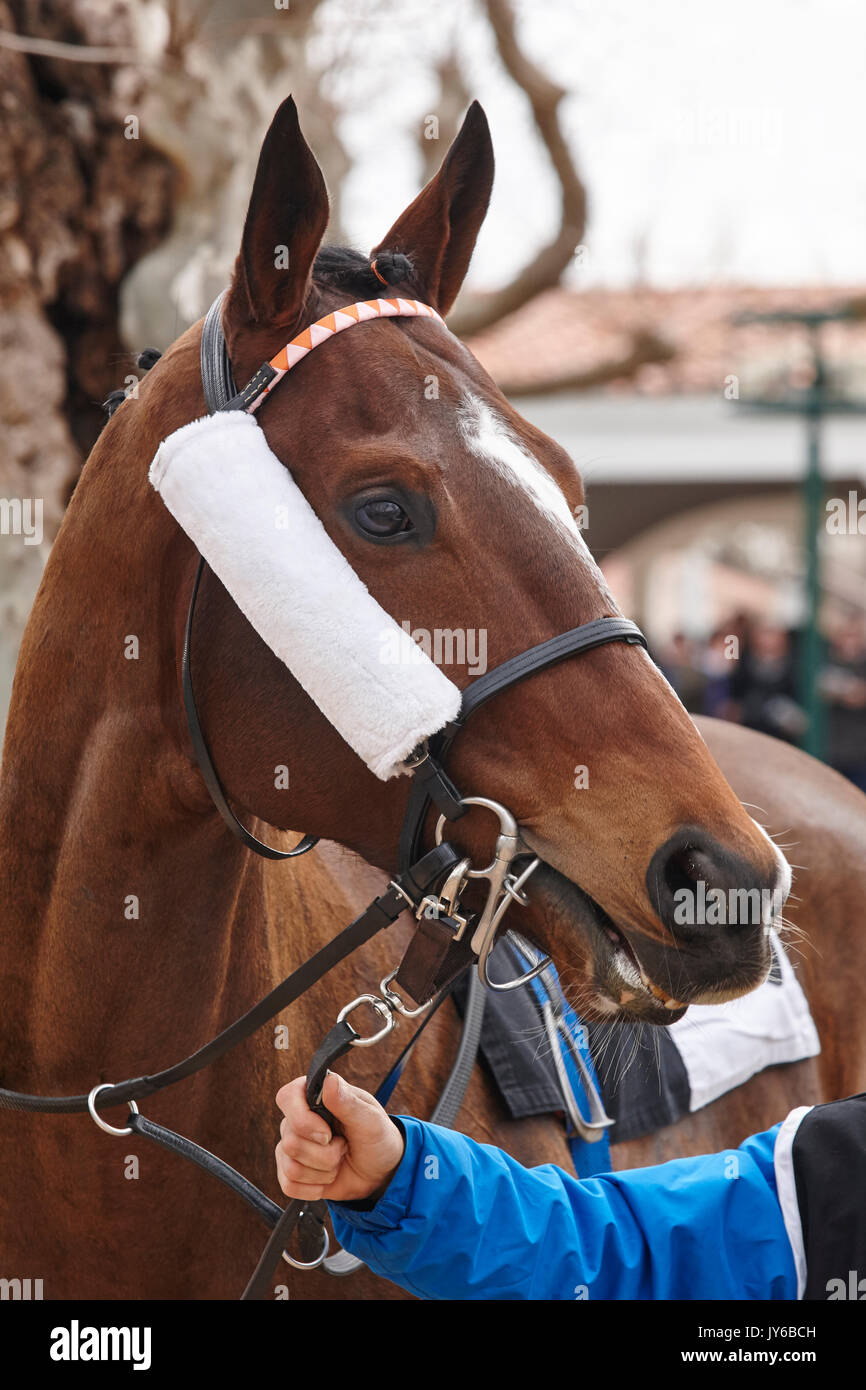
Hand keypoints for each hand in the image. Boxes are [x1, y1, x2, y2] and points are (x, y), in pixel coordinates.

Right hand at [275, 1072, 404, 1203]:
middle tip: (344, 1146)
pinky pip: (289, 1186)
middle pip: (290, 1141)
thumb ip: (348, 1102)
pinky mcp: (291, 1173)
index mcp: (314, 1096)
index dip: (302, 1119)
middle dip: (326, 1154)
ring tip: (338, 1161)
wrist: (381, 1172)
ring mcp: (292, 1147)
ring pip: (291, 1167)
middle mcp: (297, 1119)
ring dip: (323, 1171)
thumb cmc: (377, 1137)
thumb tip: (329, 1081)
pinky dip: (314, 1188)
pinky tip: (328, 1178)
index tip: (327, 1134)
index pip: (286, 1097)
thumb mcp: (370, 1120)